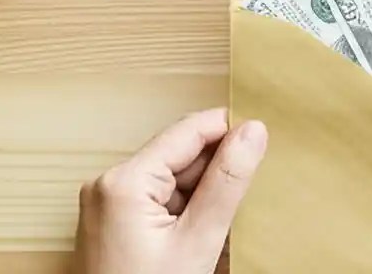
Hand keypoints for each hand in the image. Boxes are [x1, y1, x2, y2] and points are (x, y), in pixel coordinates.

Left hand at [75, 109, 267, 273]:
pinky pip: (158, 200)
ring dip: (203, 195)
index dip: (230, 131)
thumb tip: (253, 131)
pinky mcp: (112, 221)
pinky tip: (201, 237)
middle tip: (246, 199)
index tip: (265, 138)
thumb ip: (227, 182)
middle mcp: (108, 184)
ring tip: (220, 227)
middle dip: (217, 171)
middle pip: (180, 155)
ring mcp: (106, 203)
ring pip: (172, 179)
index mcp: (123, 181)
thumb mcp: (198, 241)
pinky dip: (185, 211)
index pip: (189, 131)